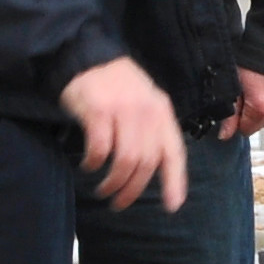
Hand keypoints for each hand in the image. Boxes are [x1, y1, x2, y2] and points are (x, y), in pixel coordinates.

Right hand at [59, 56, 186, 212]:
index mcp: (162, 112)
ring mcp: (123, 110)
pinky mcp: (99, 111)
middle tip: (118, 203)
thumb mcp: (144, 105)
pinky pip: (100, 148)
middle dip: (132, 190)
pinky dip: (94, 163)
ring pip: (126, 160)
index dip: (175, 181)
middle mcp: (147, 112)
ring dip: (113, 183)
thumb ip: (152, 133)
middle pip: (147, 162)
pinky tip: (88, 166)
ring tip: (103, 190)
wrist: (88, 57)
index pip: (174, 151)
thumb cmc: (117, 88)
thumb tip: (155, 170)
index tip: (172, 206)